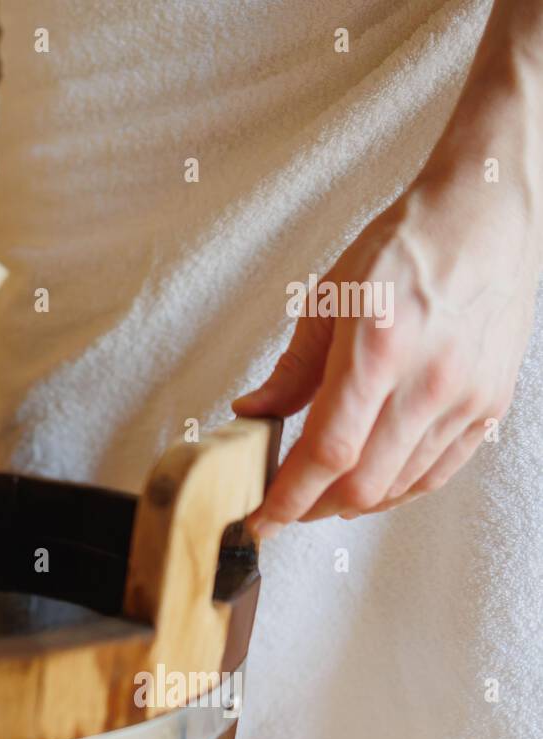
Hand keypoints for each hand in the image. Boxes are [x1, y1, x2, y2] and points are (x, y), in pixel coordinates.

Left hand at [236, 0, 542, 538]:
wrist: (485, 216)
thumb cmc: (404, 247)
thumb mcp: (330, 297)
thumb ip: (293, 367)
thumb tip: (253, 413)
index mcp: (377, 348)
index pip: (327, 450)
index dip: (288, 497)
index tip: (260, 518)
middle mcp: (429, 380)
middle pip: (363, 482)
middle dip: (313, 507)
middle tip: (285, 506)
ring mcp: (467, 397)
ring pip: (401, 484)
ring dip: (353, 502)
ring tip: (321, 497)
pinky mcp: (491, 404)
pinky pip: (439, 471)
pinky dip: (398, 489)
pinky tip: (371, 484)